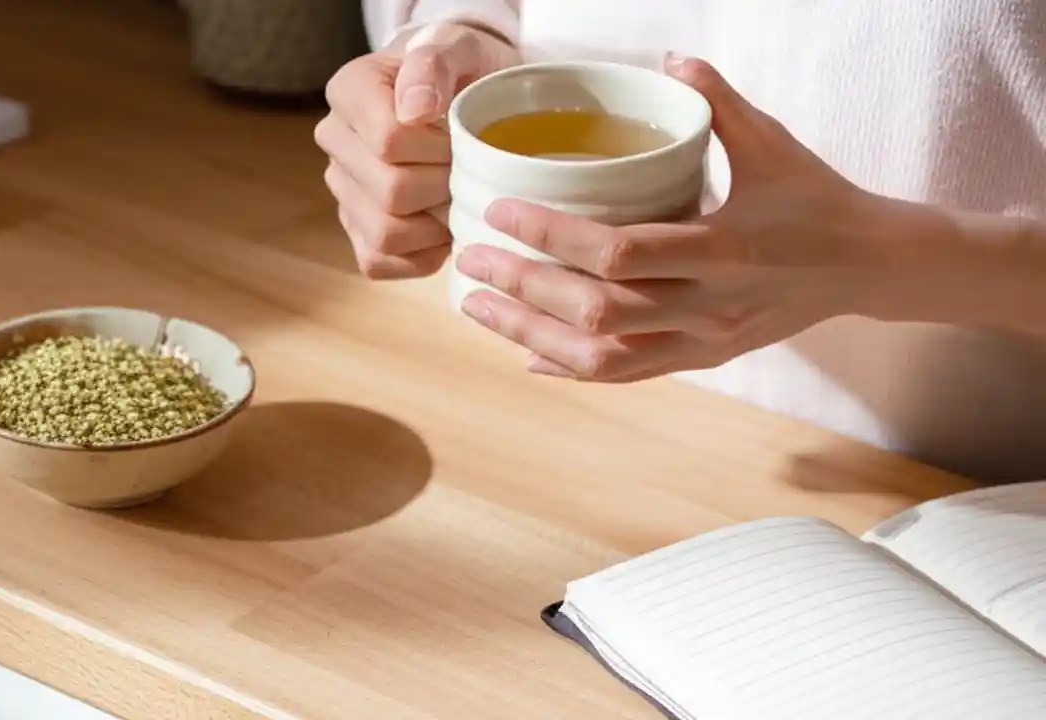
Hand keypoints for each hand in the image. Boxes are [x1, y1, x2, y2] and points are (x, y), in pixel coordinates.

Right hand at [315, 22, 516, 278]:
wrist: (460, 100)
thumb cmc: (461, 73)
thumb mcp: (458, 49)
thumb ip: (434, 65)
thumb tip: (413, 111)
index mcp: (350, 91)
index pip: (389, 141)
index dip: (439, 150)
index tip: (460, 136)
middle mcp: (334, 141)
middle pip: (391, 191)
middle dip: (444, 188)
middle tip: (468, 172)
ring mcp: (342, 188)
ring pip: (385, 233)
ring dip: (435, 225)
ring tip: (456, 199)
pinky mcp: (355, 229)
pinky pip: (378, 261)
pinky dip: (420, 256)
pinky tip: (442, 229)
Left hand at [455, 56, 884, 381]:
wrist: (870, 265)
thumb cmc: (816, 197)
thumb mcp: (772, 142)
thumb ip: (718, 100)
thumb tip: (667, 60)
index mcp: (725, 246)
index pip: (618, 252)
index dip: (551, 236)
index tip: (500, 211)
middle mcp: (711, 304)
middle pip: (598, 310)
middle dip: (524, 287)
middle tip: (469, 261)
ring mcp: (706, 342)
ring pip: (603, 355)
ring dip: (532, 334)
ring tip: (477, 310)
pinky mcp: (704, 361)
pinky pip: (627, 374)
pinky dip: (573, 367)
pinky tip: (527, 355)